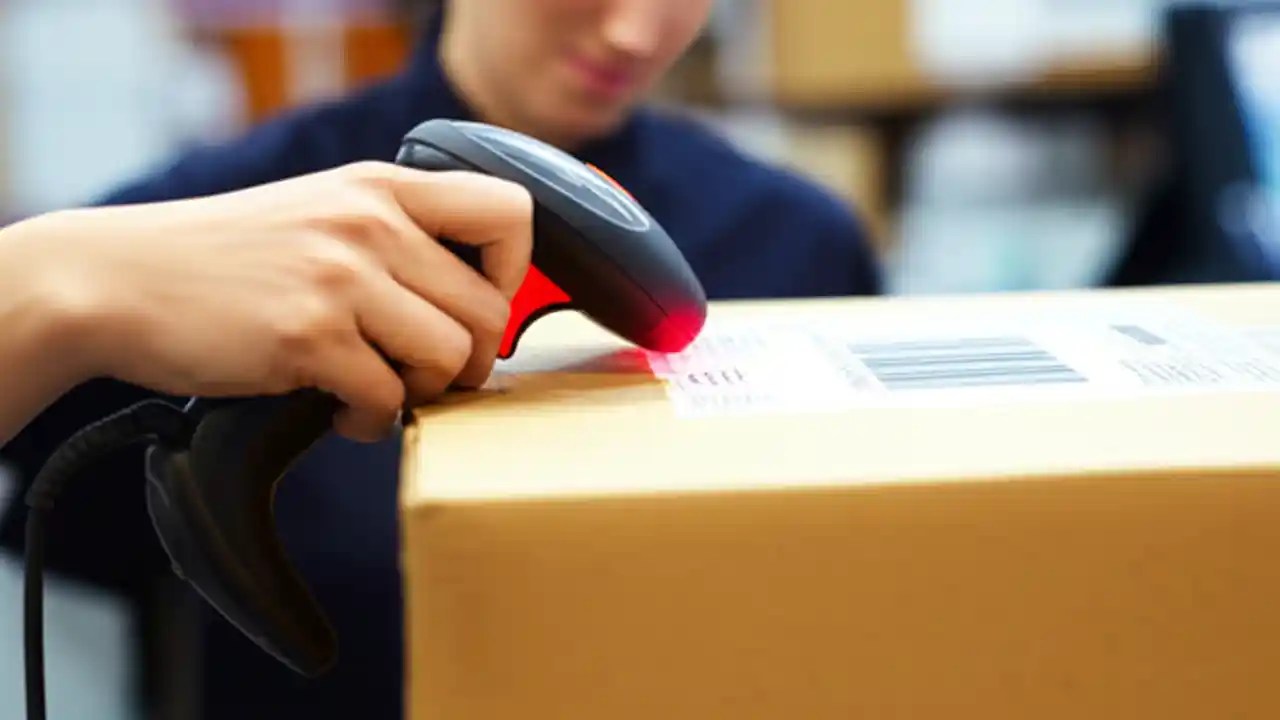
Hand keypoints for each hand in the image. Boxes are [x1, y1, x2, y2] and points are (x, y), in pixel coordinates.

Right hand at [17, 162, 532, 440]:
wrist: (116, 280)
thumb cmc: (225, 259)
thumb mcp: (320, 212)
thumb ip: (396, 235)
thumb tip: (480, 301)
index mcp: (381, 187)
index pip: (510, 212)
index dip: (513, 273)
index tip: (476, 308)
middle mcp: (370, 223)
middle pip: (491, 311)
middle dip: (471, 361)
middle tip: (426, 375)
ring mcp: (340, 277)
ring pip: (452, 357)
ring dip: (424, 393)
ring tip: (378, 392)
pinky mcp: (309, 336)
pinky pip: (389, 400)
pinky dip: (372, 423)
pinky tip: (338, 412)